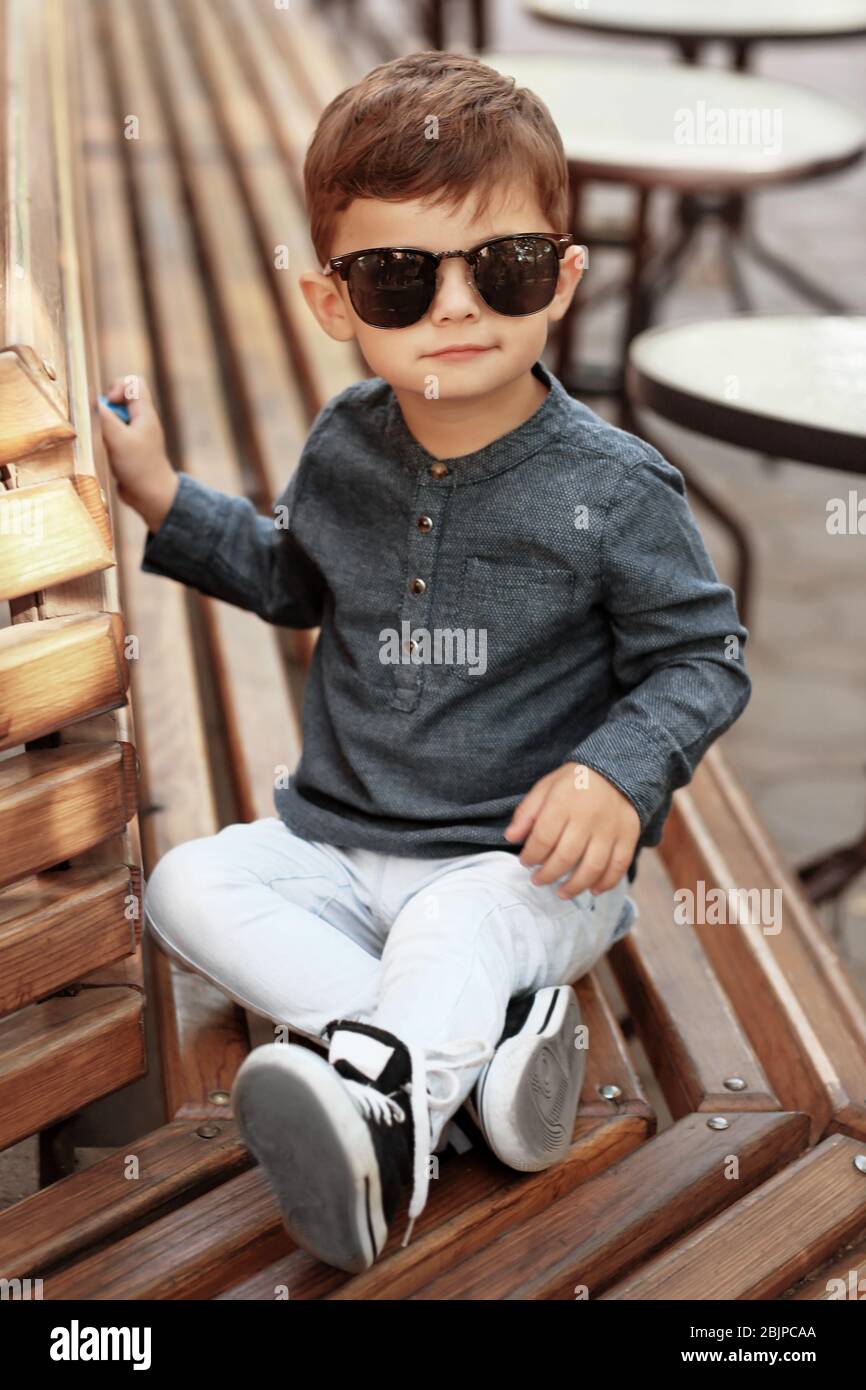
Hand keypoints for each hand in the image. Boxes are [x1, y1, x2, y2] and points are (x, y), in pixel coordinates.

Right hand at [97, 374, 177, 530]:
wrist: (151, 496)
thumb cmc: (139, 468)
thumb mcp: (118, 439)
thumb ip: (106, 418)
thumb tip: (97, 404)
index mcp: (145, 414)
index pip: (133, 383)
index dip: (117, 386)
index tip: (111, 404)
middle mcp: (142, 421)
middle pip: (122, 397)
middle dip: (108, 407)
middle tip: (107, 424)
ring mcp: (136, 434)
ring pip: (115, 416)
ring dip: (107, 426)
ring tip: (109, 442)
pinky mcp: (129, 447)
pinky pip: (114, 433)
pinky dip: (108, 438)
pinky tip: (110, 452)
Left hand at [503, 761, 639, 898]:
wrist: (616, 769)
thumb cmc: (574, 781)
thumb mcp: (545, 787)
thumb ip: (527, 812)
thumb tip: (511, 837)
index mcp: (563, 804)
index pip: (543, 839)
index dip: (531, 856)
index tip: (525, 862)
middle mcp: (588, 819)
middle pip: (565, 858)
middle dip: (547, 875)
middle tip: (538, 881)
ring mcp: (610, 829)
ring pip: (592, 868)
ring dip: (575, 886)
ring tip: (561, 893)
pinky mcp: (629, 836)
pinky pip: (618, 866)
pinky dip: (606, 883)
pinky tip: (593, 889)